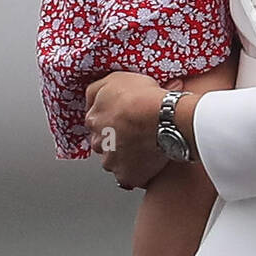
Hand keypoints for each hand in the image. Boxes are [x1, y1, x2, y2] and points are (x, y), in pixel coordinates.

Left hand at [85, 71, 171, 189]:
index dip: (112, 119)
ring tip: (145, 147)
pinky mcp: (128, 177)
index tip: (125, 118)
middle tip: (136, 132)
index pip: (96, 122)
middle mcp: (98, 143)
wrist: (164, 118)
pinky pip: (131, 177)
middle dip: (116, 139)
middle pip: (104, 143)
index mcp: (93, 120)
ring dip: (126, 156)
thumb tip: (91, 98)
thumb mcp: (114, 78)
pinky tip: (149, 161)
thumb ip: (97, 90)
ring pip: (115, 161)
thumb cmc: (143, 97)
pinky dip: (138, 171)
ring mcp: (112, 162)